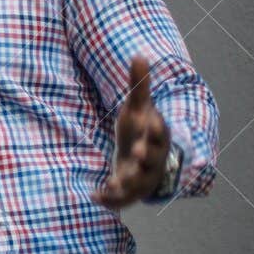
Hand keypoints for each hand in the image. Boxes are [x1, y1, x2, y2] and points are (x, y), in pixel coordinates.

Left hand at [93, 54, 169, 209]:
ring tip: (113, 183)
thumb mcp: (138, 109)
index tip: (151, 121)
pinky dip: (109, 198)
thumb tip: (139, 55)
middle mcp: (153, 157)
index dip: (157, 128)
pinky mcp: (129, 191)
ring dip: (126, 182)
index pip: (160, 131)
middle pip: (152, 158)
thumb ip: (139, 86)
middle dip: (145, 155)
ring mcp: (142, 176)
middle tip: (137, 153)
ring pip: (138, 182)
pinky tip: (94, 196)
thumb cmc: (141, 131)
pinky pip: (121, 198)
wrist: (144, 161)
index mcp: (156, 136)